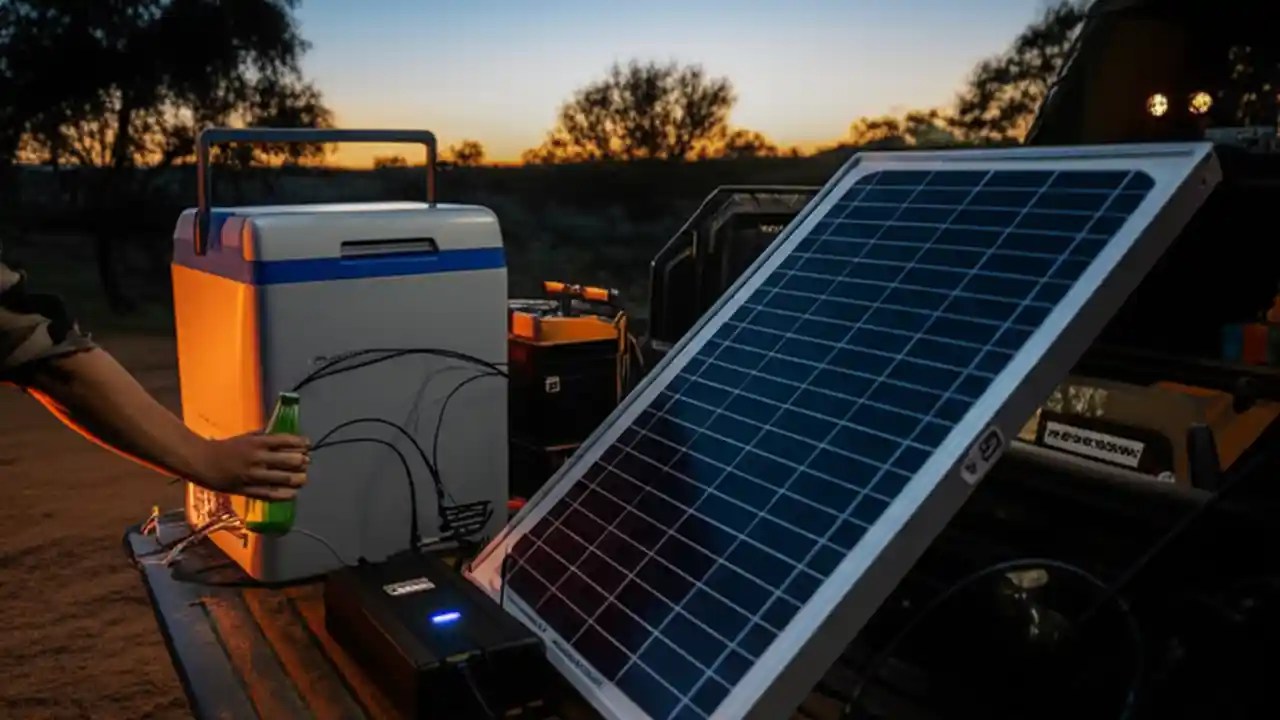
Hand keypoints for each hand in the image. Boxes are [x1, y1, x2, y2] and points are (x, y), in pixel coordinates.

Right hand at [190, 432, 309, 499]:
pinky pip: (270, 494)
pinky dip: (285, 494)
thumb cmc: (227, 448)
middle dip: (302, 461)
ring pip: (283, 478)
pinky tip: (293, 493)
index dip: (301, 443)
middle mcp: (257, 458)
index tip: (308, 445)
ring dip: (297, 478)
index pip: (286, 441)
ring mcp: (253, 475)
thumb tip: (288, 440)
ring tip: (302, 478)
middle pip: (289, 460)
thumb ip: (266, 438)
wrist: (202, 462)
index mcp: (257, 442)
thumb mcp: (247, 437)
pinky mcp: (247, 489)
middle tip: (306, 462)